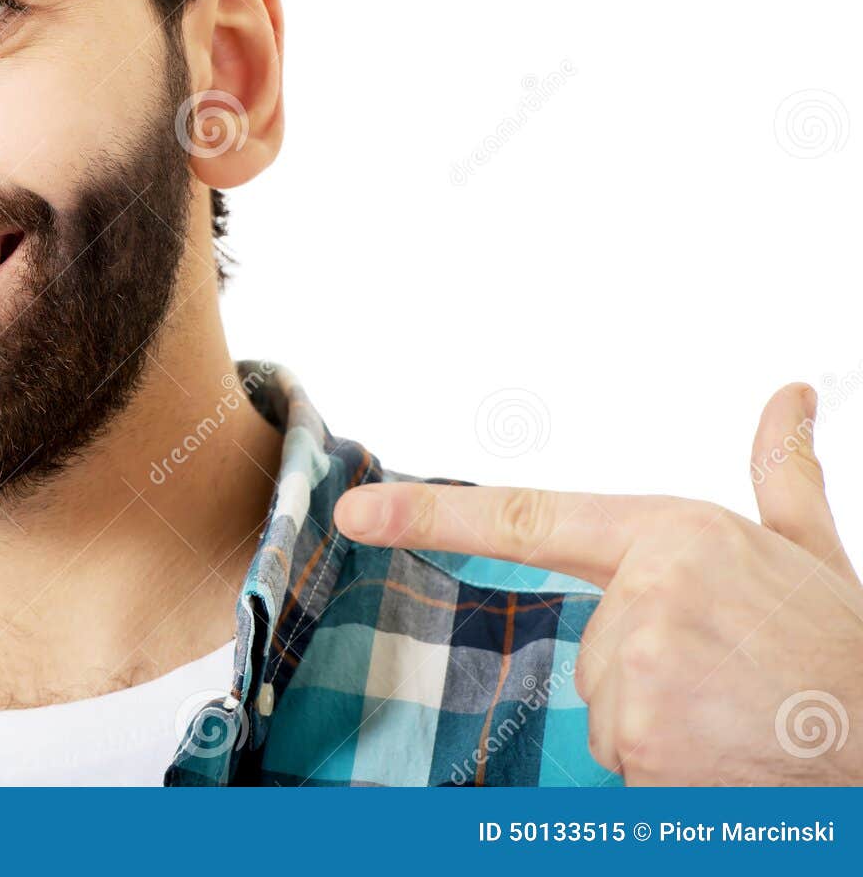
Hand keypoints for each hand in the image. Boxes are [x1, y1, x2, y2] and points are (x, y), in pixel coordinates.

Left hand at [333, 382, 862, 784]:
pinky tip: (728, 754)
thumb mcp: (809, 552)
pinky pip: (623, 765)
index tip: (354, 511)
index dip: (427, 515)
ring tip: (737, 714)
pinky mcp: (644, 742)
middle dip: (647, 672)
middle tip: (729, 676)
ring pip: (606, 709)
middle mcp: (644, 595)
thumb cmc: (845, 648)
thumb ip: (782, 474)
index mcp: (670, 533)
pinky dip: (669, 771)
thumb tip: (789, 397)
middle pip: (590, 649)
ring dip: (663, 724)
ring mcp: (640, 671)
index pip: (524, 518)